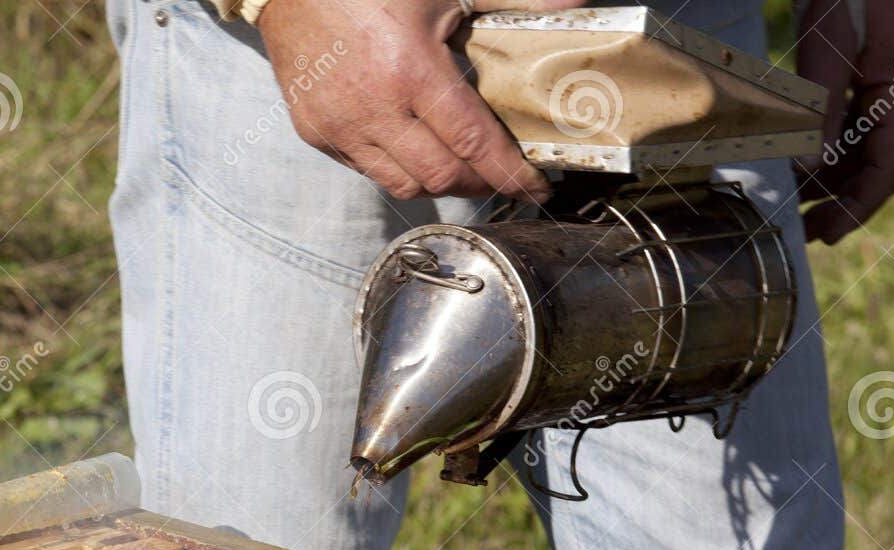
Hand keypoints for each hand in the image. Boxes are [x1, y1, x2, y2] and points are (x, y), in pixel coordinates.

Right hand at [256, 0, 588, 201]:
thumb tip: (576, 7)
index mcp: (410, 71)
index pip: (473, 143)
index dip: (510, 173)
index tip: (536, 188)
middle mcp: (373, 110)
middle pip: (442, 176)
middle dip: (481, 184)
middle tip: (503, 176)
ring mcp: (340, 127)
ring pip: (404, 185)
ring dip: (440, 182)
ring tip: (461, 169)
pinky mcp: (317, 133)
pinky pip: (368, 171)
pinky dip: (399, 168)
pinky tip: (415, 148)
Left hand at [795, 0, 893, 243]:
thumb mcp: (829, 47)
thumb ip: (822, 109)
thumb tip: (809, 169)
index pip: (890, 168)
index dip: (859, 206)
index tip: (829, 234)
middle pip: (880, 165)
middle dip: (845, 201)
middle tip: (805, 230)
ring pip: (868, 149)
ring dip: (836, 179)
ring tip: (798, 204)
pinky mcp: (876, 79)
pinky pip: (859, 127)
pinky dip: (833, 151)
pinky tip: (805, 165)